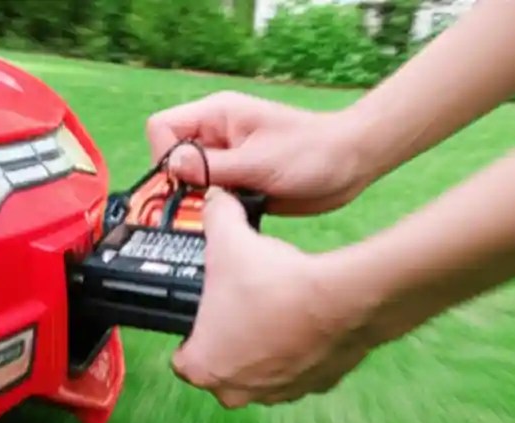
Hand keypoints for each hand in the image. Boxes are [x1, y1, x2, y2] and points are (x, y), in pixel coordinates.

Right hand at [146, 92, 377, 215]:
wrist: (352, 163)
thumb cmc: (313, 152)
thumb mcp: (258, 162)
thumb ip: (211, 167)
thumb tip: (171, 167)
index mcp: (217, 116)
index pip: (163, 128)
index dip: (164, 157)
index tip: (184, 182)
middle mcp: (217, 136)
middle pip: (171, 158)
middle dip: (181, 185)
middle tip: (204, 203)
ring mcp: (227, 159)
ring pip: (190, 182)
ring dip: (201, 200)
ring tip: (229, 208)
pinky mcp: (239, 182)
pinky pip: (212, 197)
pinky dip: (218, 210)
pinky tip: (239, 214)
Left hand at [171, 188, 384, 408]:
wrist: (339, 300)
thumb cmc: (274, 283)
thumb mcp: (230, 239)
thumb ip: (214, 218)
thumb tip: (213, 200)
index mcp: (204, 367)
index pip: (183, 358)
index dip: (190, 333)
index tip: (203, 315)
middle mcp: (236, 391)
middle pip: (221, 368)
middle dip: (227, 342)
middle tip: (237, 309)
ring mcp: (276, 394)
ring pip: (260, 373)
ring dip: (262, 349)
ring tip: (273, 310)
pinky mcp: (314, 387)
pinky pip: (297, 370)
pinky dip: (297, 351)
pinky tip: (303, 321)